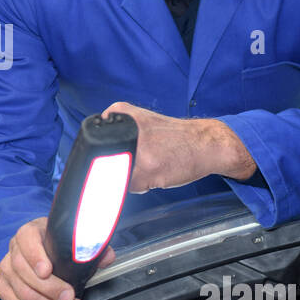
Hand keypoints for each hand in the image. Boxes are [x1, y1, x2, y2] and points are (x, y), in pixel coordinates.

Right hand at [0, 217, 114, 299]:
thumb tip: (106, 257)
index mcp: (29, 233)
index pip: (27, 240)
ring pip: (23, 294)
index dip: (35, 256)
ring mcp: (6, 270)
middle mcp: (13, 250)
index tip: (47, 271)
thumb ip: (89, 246)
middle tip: (71, 299)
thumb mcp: (71, 239)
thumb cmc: (56, 245)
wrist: (38, 251)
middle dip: (50, 290)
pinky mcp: (3, 289)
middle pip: (24, 272)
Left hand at [102, 101, 256, 190]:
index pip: (95, 144)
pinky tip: (156, 174)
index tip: (117, 158)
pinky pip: (131, 186)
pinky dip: (140, 186)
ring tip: (150, 166)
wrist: (206, 143)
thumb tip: (93, 161)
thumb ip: (116, 132)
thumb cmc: (173, 136)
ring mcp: (137, 149)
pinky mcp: (148, 169)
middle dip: (116, 167)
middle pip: (104, 161)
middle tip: (139, 161)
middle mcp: (127, 129)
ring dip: (130, 178)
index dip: (106, 157)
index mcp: (121, 113)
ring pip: (117, 175)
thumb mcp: (140, 121)